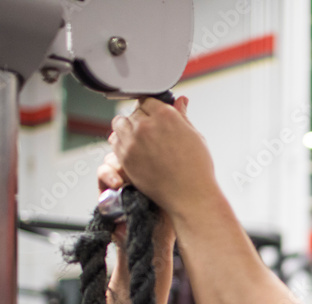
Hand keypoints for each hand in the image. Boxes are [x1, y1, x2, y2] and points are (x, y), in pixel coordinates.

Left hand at [106, 96, 221, 221]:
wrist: (190, 196)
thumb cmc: (197, 169)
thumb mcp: (195, 137)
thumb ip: (183, 116)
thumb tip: (181, 101)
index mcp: (166, 115)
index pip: (148, 100)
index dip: (151, 108)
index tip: (153, 115)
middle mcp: (146, 125)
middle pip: (134, 112)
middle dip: (140, 118)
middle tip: (149, 131)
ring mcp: (133, 141)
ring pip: (120, 124)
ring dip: (127, 128)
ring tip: (139, 139)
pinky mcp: (125, 157)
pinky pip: (115, 141)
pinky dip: (121, 142)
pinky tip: (133, 149)